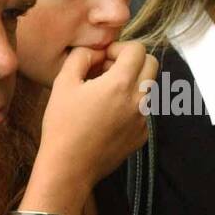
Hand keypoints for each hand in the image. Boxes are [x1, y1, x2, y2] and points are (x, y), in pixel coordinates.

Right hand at [36, 41, 157, 193]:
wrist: (70, 167)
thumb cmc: (63, 125)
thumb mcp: (64, 83)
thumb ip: (81, 57)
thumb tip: (96, 52)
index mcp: (120, 84)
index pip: (137, 49)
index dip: (119, 47)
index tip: (104, 57)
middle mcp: (138, 100)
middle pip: (151, 64)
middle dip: (132, 61)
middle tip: (108, 70)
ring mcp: (143, 120)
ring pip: (148, 88)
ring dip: (132, 82)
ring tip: (105, 93)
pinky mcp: (142, 136)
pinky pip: (144, 110)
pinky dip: (131, 105)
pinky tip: (108, 115)